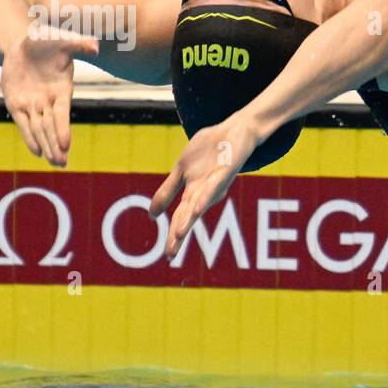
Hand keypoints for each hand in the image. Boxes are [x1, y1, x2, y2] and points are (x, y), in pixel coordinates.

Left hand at [0, 25, 98, 166]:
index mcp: (61, 90)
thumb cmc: (46, 41)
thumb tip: (95, 47)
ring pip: (39, 129)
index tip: (65, 144)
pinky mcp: (17, 103)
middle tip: (61, 163)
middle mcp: (48, 101)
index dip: (63, 129)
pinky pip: (23, 123)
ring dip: (46, 146)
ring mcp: (32, 103)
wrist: (23, 44)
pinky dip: (29, 137)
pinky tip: (36, 151)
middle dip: (56, 146)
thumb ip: (79, 44)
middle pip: (52, 127)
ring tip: (55, 163)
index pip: (62, 114)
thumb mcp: (62, 40)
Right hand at [150, 116, 258, 256]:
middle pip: (189, 215)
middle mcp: (206, 191)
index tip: (168, 257)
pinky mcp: (226, 169)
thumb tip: (152, 215)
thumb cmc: (210, 150)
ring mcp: (216, 181)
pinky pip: (215, 184)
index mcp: (194, 192)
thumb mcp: (181, 170)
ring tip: (177, 234)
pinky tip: (197, 207)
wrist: (236, 130)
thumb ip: (168, 191)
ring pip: (200, 203)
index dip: (175, 236)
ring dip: (188, 218)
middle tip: (170, 255)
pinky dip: (206, 196)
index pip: (181, 217)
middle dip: (178, 234)